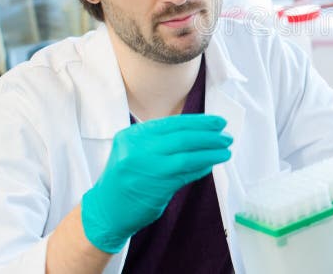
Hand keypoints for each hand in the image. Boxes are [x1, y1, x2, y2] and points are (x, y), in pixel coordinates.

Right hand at [81, 114, 231, 252]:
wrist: (105, 211)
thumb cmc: (124, 179)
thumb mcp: (133, 151)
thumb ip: (159, 141)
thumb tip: (198, 132)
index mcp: (133, 136)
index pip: (172, 124)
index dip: (199, 122)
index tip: (217, 122)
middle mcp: (138, 149)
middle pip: (183, 137)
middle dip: (209, 135)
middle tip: (226, 135)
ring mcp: (147, 168)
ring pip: (188, 155)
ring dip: (211, 152)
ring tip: (226, 150)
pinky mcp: (157, 187)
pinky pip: (186, 173)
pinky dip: (201, 167)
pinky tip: (211, 165)